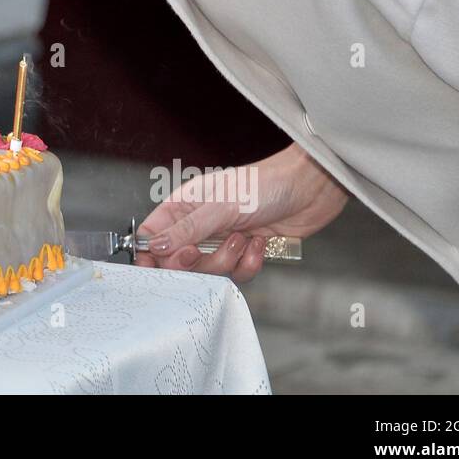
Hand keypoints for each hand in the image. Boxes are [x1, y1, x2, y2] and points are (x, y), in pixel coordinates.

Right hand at [133, 142, 348, 284]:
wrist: (310, 189)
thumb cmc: (264, 184)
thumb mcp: (220, 206)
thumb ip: (187, 230)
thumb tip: (154, 245)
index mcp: (184, 206)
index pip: (153, 234)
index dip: (149, 254)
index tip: (153, 271)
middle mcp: (200, 225)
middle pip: (179, 260)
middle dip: (195, 261)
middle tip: (202, 251)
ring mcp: (222, 240)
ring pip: (210, 271)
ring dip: (228, 259)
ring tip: (243, 237)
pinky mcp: (246, 252)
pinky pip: (237, 274)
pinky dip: (250, 263)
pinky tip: (260, 243)